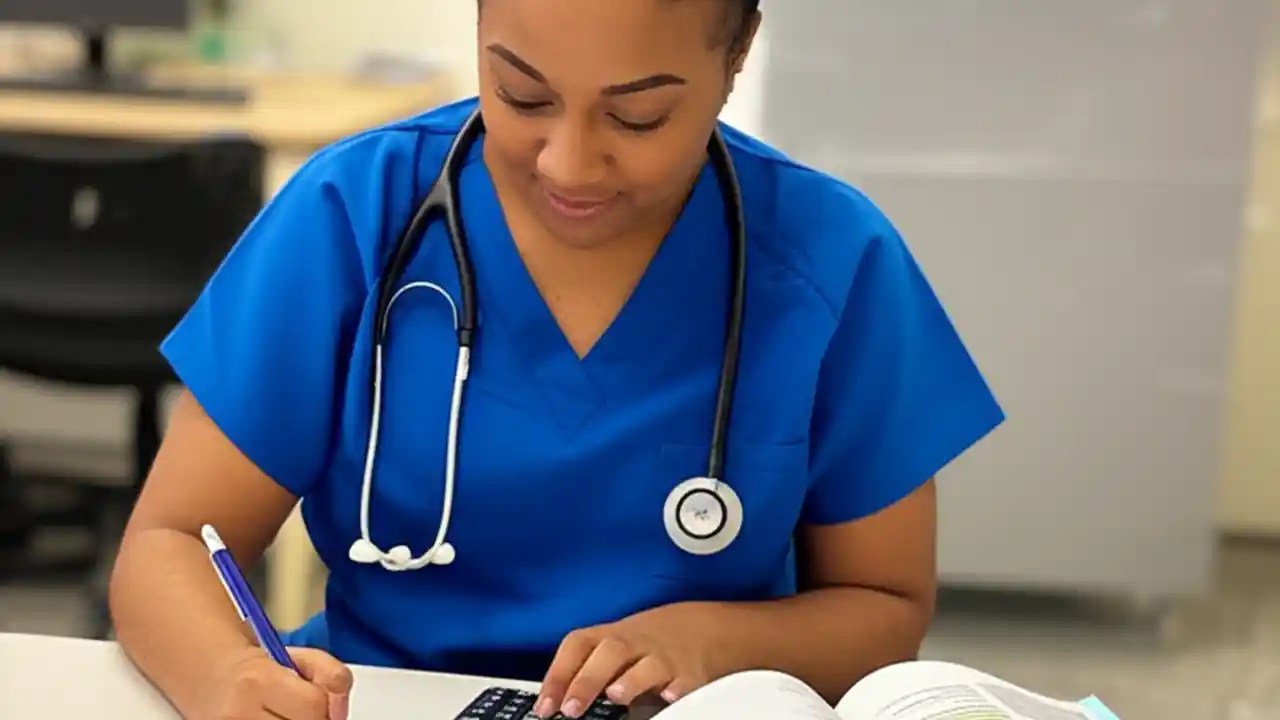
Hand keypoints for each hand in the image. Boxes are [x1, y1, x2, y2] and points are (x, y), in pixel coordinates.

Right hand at [194, 646, 353, 719]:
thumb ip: (332, 675)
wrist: (212, 681)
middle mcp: (238, 712)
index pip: (314, 706)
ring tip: (287, 718)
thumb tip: (339, 710)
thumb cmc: (262, 671)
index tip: (318, 703)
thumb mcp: (301, 658)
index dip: (325, 707)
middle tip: (302, 713)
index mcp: (258, 680)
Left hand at [536, 602, 742, 717]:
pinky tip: (668, 696)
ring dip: (630, 680)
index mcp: (610, 636)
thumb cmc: (650, 643)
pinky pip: (684, 681)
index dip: (558, 674)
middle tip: (570, 710)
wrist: (705, 628)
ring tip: (616, 697)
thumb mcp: (618, 647)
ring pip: (646, 664)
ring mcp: (664, 657)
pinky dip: (676, 688)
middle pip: (609, 653)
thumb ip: (591, 671)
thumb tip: (559, 703)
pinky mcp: (690, 673)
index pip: (578, 646)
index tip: (544, 706)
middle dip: (588, 680)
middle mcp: (636, 643)